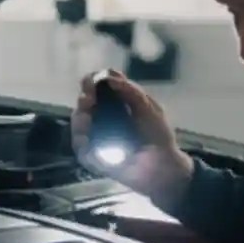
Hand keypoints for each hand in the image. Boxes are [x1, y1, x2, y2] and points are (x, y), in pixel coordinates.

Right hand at [71, 70, 193, 205]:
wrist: (163, 166)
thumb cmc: (158, 136)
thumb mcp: (150, 108)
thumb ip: (131, 92)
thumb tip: (109, 76)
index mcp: (117, 102)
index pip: (98, 87)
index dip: (92, 81)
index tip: (92, 80)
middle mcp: (103, 117)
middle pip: (85, 103)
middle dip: (84, 98)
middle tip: (88, 99)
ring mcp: (97, 137)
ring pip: (79, 124)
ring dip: (79, 119)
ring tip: (86, 117)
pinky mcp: (95, 157)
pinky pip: (81, 149)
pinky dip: (81, 142)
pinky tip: (86, 137)